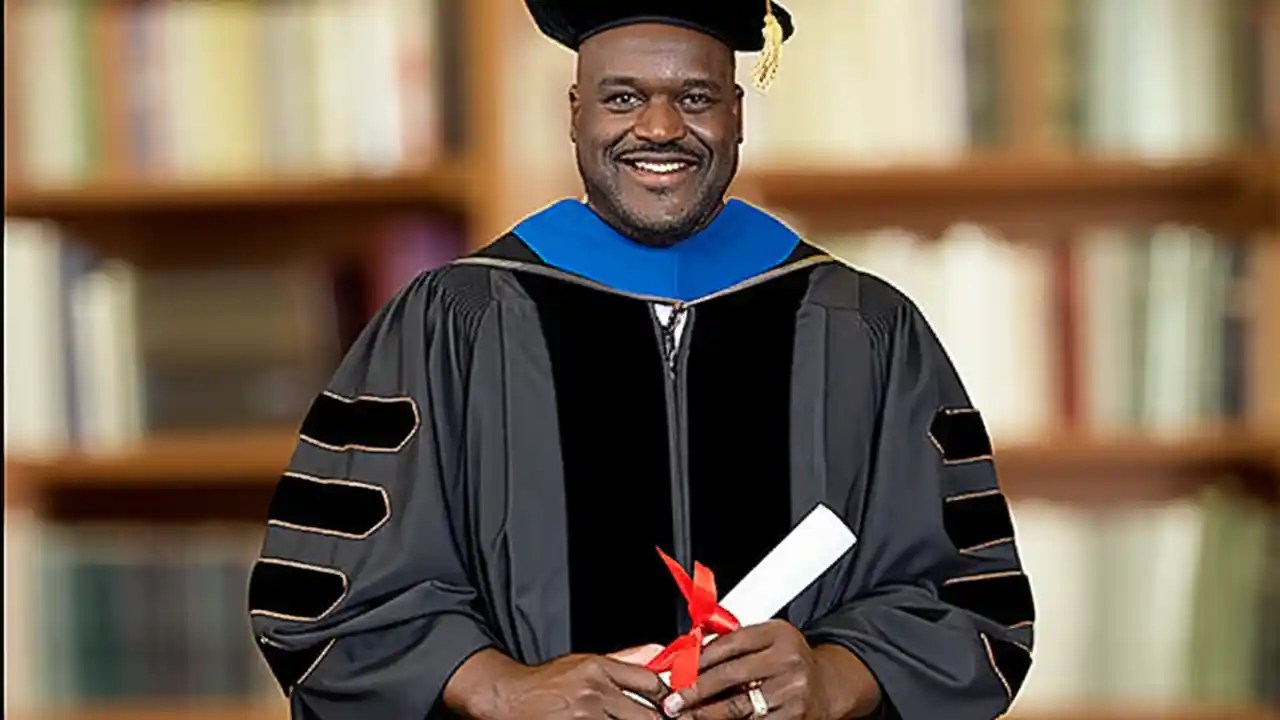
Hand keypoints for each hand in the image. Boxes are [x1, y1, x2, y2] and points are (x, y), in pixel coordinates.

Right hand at [445, 646, 669, 719]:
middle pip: (648, 714)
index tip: (670, 708)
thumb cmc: (546, 682)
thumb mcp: (583, 662)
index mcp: (598, 668)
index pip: (650, 683)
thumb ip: (622, 661)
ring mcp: (585, 716)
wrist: (509, 698)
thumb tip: (658, 654)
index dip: (667, 698)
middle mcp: (594, 692)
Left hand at [659, 620, 879, 719]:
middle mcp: (789, 660)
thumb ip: (735, 642)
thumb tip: (690, 652)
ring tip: (686, 716)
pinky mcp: (794, 717)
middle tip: (674, 700)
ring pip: (738, 705)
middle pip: (731, 675)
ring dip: (706, 713)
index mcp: (779, 634)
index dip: (699, 658)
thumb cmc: (789, 661)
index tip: (678, 669)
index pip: (731, 643)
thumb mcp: (769, 640)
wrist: (827, 687)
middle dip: (696, 690)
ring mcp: (793, 691)